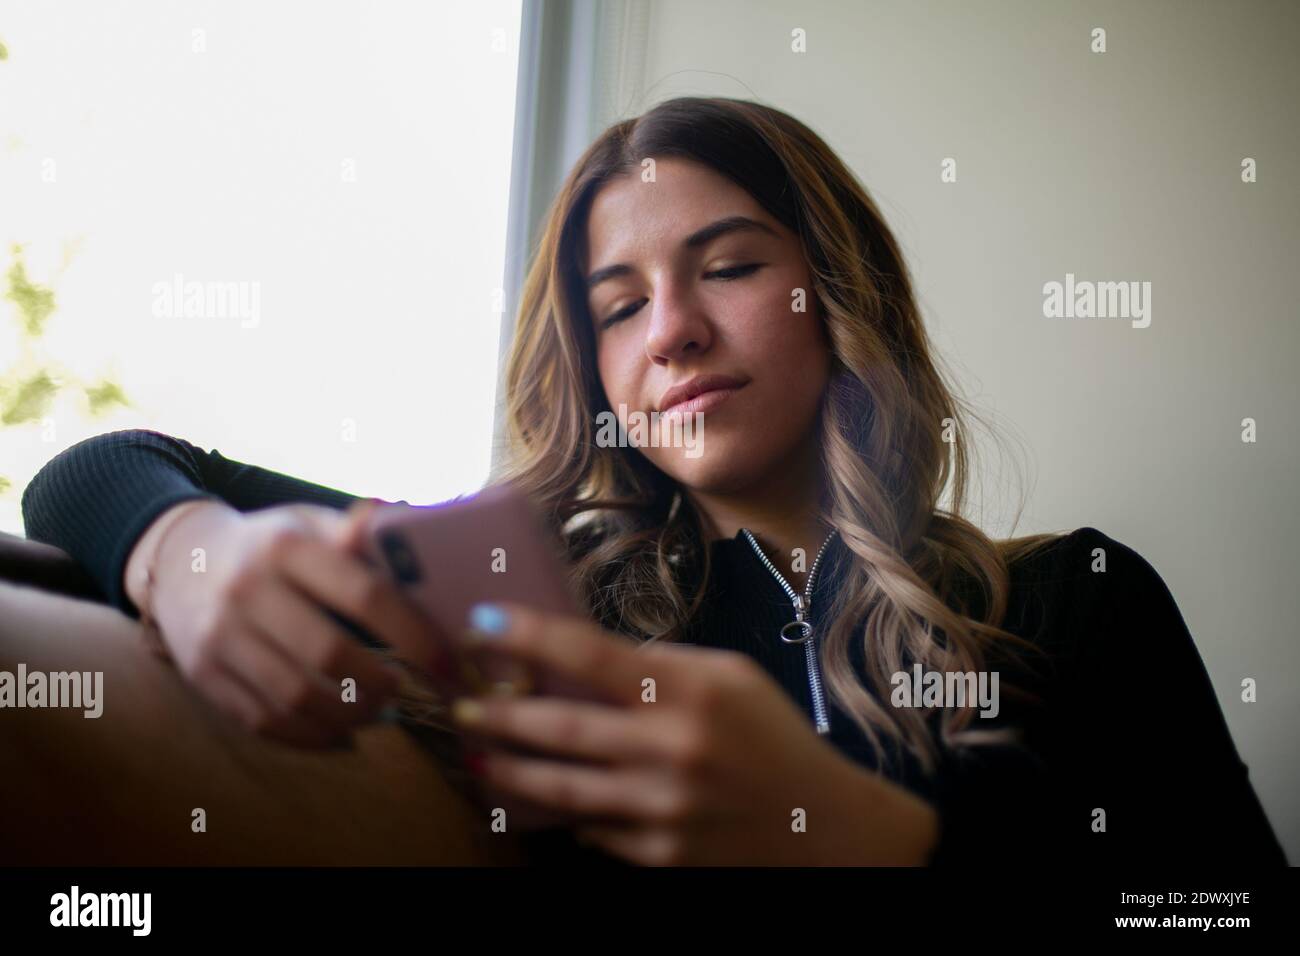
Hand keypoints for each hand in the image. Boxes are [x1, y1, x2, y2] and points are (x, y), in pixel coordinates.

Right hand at [134, 499, 453, 748]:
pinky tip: (341, 733)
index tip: (446, 661)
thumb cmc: (271, 544)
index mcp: (287, 547)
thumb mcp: (309, 523)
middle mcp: (248, 590)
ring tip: (379, 714)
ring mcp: (220, 636)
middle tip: (407, 693)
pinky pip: (263, 720)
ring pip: (296, 697)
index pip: (364, 595)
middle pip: (329, 655)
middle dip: (381, 684)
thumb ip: (359, 534)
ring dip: (350, 716)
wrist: (180, 559)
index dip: (413, 634)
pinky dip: (310, 737)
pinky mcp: (202, 674)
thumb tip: (410, 525)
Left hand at [449, 602, 940, 864]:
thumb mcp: (729, 677)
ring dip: (507, 769)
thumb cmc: (772, 737)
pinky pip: (589, 831)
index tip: (481, 621)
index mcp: (690, 690)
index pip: (590, 652)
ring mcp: (662, 808)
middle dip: (497, 713)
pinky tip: (545, 798)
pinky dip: (565, 813)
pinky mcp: (659, 855)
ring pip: (558, 788)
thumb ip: (662, 666)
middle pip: (558, 726)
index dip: (528, 634)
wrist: (821, 829)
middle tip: (461, 703)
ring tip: (478, 754)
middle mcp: (671, 749)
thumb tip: (584, 660)